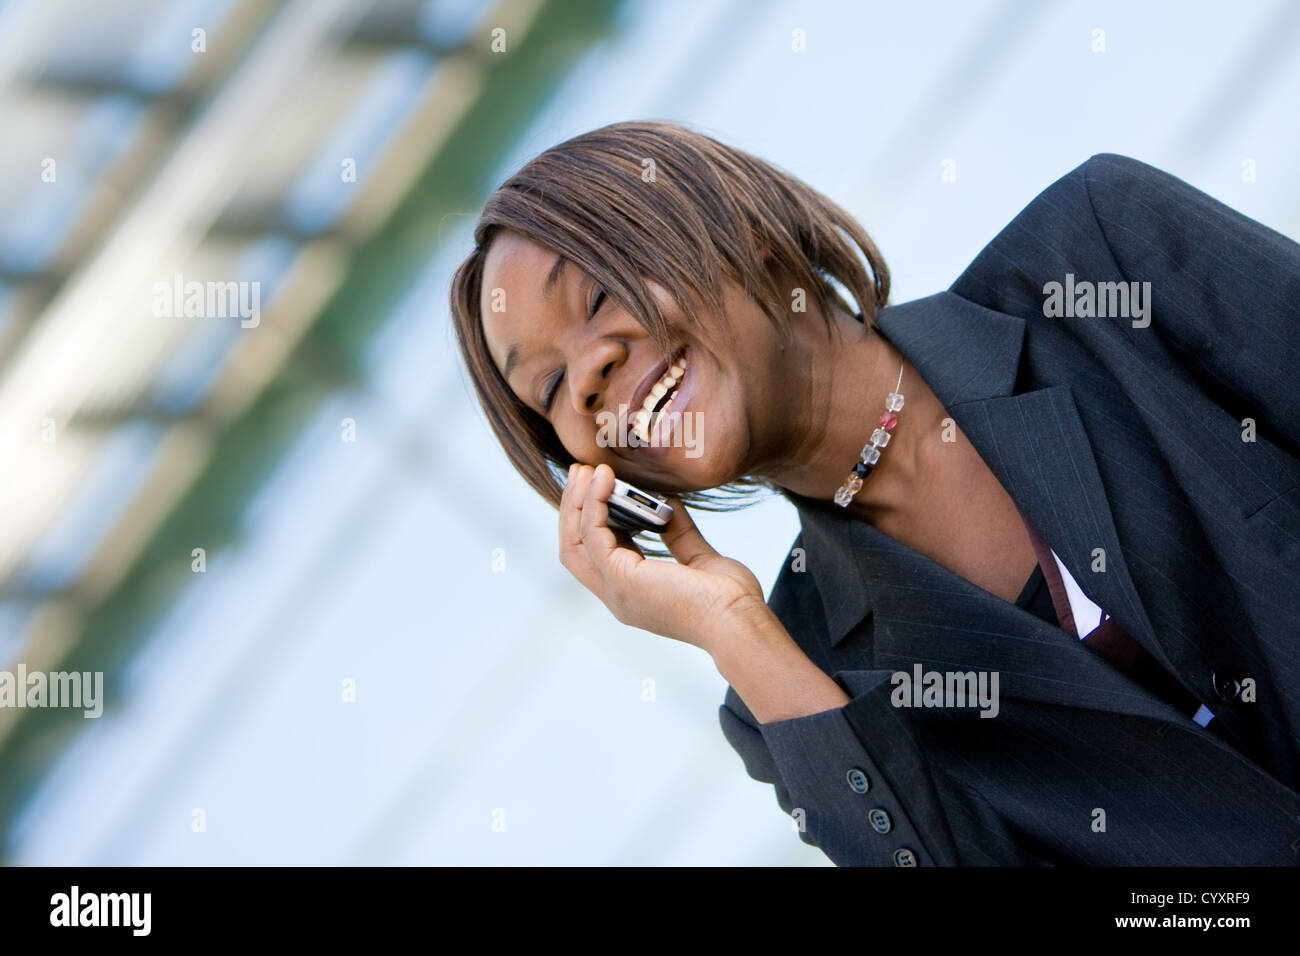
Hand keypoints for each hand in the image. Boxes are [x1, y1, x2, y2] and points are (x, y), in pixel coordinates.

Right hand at [559, 463, 765, 653]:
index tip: (599, 486)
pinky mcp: (621, 578)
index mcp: (632, 594)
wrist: (738, 620)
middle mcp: (616, 596)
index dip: (593, 520)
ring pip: (575, 542)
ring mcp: (615, 590)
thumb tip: (669, 506)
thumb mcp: (699, 558)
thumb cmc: (728, 599)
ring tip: (586, 470)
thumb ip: (680, 535)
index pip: (596, 555)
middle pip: (574, 549)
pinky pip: (594, 534)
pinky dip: (594, 503)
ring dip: (577, 502)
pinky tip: (604, 479)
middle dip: (573, 508)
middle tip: (581, 472)